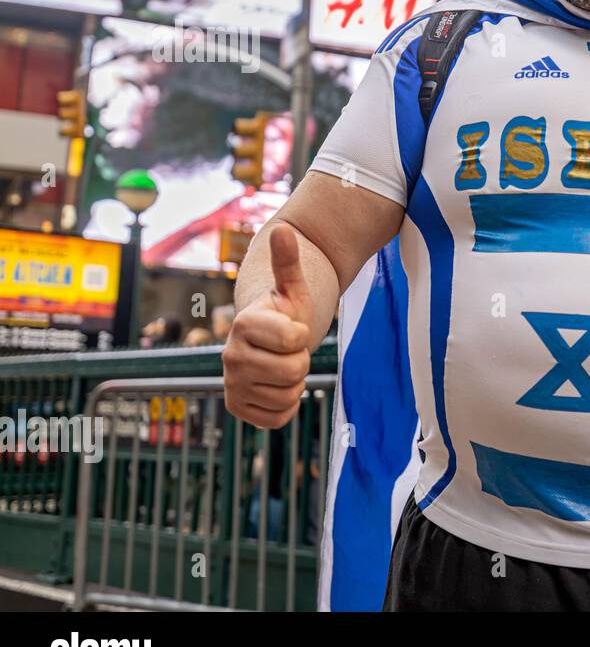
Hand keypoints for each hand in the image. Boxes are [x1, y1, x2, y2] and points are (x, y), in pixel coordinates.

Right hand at [221, 226, 313, 428]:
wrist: (268, 341)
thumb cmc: (284, 312)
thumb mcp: (292, 287)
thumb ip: (288, 260)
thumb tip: (284, 229)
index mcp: (244, 323)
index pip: (295, 339)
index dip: (303, 335)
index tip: (290, 328)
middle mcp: (230, 356)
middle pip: (295, 370)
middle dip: (301, 361)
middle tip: (288, 350)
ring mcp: (231, 384)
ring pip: (289, 396)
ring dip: (294, 383)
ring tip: (281, 365)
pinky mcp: (237, 408)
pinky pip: (279, 417)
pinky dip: (286, 405)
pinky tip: (275, 386)